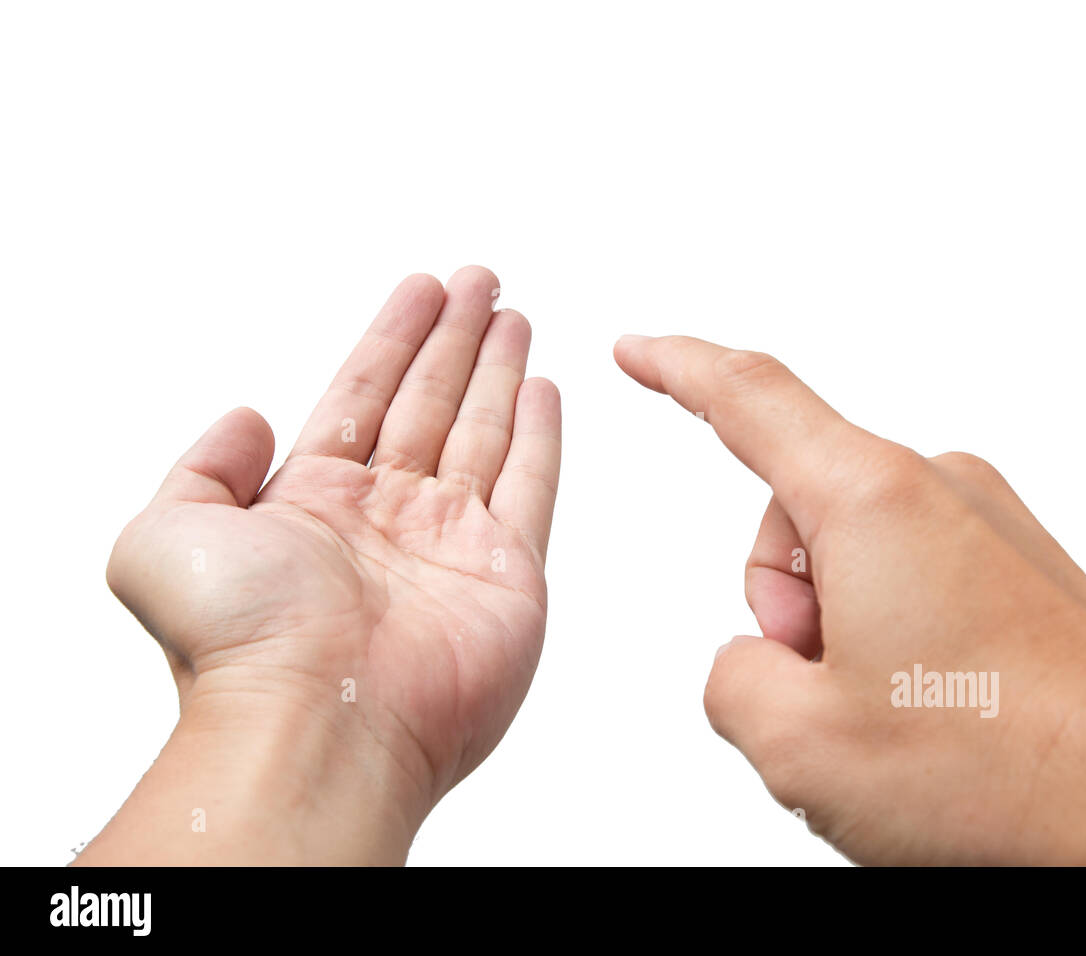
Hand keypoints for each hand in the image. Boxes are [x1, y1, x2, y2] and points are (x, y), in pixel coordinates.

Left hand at [82, 269, 559, 863]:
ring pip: (481, 432)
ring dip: (499, 371)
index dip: (395, 336)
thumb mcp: (166, 534)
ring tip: (514, 315)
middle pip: (430, 403)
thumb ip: (203, 467)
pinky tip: (543, 390)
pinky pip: (530, 488)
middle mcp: (386, 520)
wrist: (321, 724)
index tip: (422, 289)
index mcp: (314, 504)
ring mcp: (451, 545)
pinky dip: (540, 438)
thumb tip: (244, 418)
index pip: (363, 393)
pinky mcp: (508, 574)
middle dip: (456, 338)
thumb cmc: (242, 645)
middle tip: (481, 282)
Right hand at [614, 334, 1085, 863]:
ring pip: (853, 563)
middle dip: (785, 612)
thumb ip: (732, 682)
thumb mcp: (804, 744)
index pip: (748, 398)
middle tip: (842, 703)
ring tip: (904, 723)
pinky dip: (898, 645)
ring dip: (844, 641)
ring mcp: (988, 527)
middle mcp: (937, 491)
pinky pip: (914, 585)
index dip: (676, 367)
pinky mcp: (1021, 568)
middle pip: (794, 519)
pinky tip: (941, 716)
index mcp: (871, 500)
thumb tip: (757, 664)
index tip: (637, 348)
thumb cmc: (1013, 769)